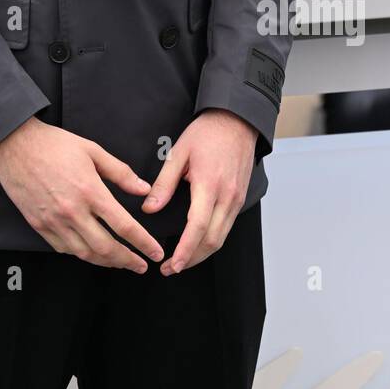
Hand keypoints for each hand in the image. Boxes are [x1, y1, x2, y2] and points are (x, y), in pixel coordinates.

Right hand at [0, 116, 164, 271]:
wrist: (15, 146)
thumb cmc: (55, 144)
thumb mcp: (92, 150)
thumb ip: (120, 173)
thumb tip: (145, 190)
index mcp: (90, 191)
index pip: (124, 226)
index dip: (144, 243)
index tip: (156, 252)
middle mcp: (73, 211)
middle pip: (106, 248)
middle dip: (128, 261)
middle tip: (141, 266)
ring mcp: (54, 221)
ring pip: (85, 253)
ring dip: (106, 262)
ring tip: (119, 262)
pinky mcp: (39, 225)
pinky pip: (64, 248)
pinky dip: (80, 254)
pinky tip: (90, 252)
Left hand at [140, 108, 256, 274]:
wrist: (237, 120)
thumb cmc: (207, 133)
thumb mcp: (178, 153)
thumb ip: (164, 184)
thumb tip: (149, 208)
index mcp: (209, 185)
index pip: (198, 227)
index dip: (185, 250)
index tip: (173, 264)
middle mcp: (227, 196)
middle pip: (212, 241)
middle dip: (192, 259)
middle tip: (171, 268)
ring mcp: (236, 199)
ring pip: (222, 238)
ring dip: (202, 253)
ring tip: (181, 260)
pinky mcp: (240, 199)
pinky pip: (227, 227)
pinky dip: (212, 240)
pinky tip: (198, 242)